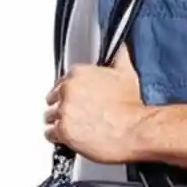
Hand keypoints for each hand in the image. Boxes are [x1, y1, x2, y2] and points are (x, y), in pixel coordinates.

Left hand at [44, 48, 147, 163]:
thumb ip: (119, 57)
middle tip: (74, 114)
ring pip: (50, 116)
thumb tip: (121, 48)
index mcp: (78, 73)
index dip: (69, 93)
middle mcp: (68, 90)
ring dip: (59, 121)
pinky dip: (57, 137)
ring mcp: (64, 110)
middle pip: (52, 99)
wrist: (136, 130)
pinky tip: (68, 138)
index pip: (61, 82)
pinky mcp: (64, 130)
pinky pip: (50, 133)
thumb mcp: (126, 74)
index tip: (75, 99)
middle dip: (62, 106)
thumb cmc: (132, 106)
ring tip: (72, 127)